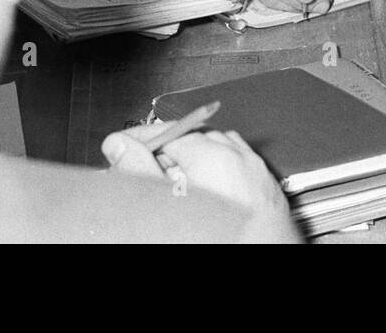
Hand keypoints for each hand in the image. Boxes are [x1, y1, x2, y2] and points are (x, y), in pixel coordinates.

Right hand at [102, 124, 291, 222]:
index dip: (141, 140)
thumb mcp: (165, 203)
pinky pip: (237, 168)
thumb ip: (139, 170)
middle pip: (193, 139)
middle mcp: (241, 158)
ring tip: (172, 189)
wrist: (259, 253)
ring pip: (218, 152)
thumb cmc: (217, 237)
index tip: (121, 147)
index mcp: (215, 157)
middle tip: (141, 171)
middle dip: (166, 153)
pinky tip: (204, 197)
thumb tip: (119, 145)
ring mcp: (257, 174)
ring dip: (193, 163)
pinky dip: (218, 174)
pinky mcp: (266, 190)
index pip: (168, 131)